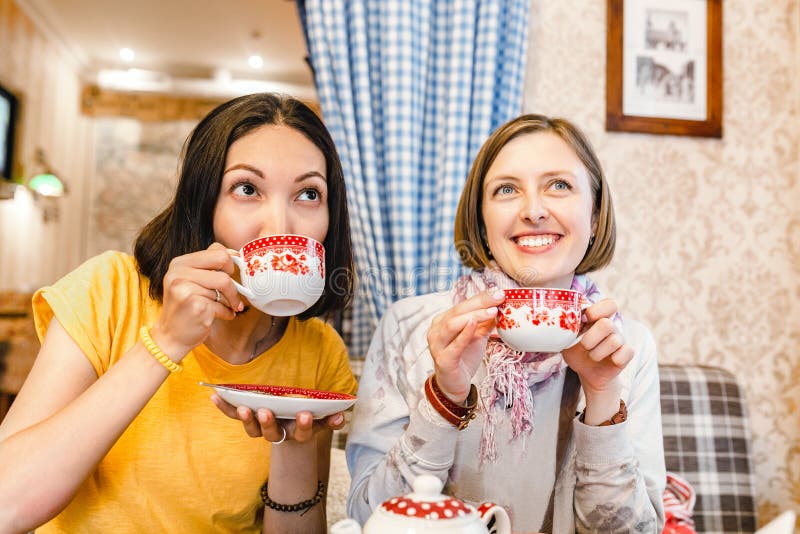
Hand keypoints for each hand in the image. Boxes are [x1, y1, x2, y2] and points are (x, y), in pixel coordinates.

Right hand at [150, 243, 244, 358]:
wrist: (171, 336)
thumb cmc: (186, 307)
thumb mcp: (189, 281)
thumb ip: (208, 267)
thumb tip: (235, 255)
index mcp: (179, 263)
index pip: (216, 250)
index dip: (229, 262)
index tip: (230, 274)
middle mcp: (179, 273)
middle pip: (223, 263)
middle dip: (233, 277)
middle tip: (232, 291)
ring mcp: (186, 289)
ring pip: (225, 284)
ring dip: (232, 300)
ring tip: (228, 307)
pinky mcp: (196, 306)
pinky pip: (223, 304)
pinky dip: (227, 312)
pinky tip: (222, 316)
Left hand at [210, 394, 345, 442]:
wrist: (289, 431)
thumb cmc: (307, 419)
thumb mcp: (321, 421)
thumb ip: (331, 419)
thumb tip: (341, 416)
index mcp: (298, 433)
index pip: (302, 432)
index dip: (304, 425)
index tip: (306, 414)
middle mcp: (278, 433)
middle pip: (272, 434)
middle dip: (268, 423)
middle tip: (266, 411)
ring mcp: (262, 428)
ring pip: (252, 429)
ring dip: (248, 419)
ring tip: (244, 407)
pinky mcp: (248, 419)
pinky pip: (234, 415)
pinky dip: (224, 407)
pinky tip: (214, 396)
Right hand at [426, 289, 504, 402]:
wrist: (455, 384)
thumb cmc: (464, 357)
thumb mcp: (478, 336)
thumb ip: (486, 322)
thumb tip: (502, 306)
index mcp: (443, 320)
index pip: (463, 304)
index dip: (481, 297)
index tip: (499, 292)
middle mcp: (436, 330)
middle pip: (458, 311)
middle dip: (480, 303)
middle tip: (498, 297)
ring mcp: (437, 344)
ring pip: (453, 324)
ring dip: (474, 316)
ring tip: (492, 311)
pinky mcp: (443, 360)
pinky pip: (454, 345)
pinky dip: (465, 334)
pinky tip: (475, 324)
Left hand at [561, 298, 632, 395]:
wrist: (587, 373)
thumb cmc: (576, 351)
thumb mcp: (566, 338)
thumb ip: (565, 326)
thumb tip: (558, 315)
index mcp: (598, 317)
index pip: (609, 304)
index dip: (597, 311)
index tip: (584, 321)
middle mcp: (611, 326)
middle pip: (607, 324)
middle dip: (590, 338)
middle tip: (584, 346)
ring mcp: (620, 339)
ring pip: (614, 341)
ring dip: (597, 353)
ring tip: (592, 356)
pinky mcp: (627, 353)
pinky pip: (625, 353)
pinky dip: (614, 359)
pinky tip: (608, 360)